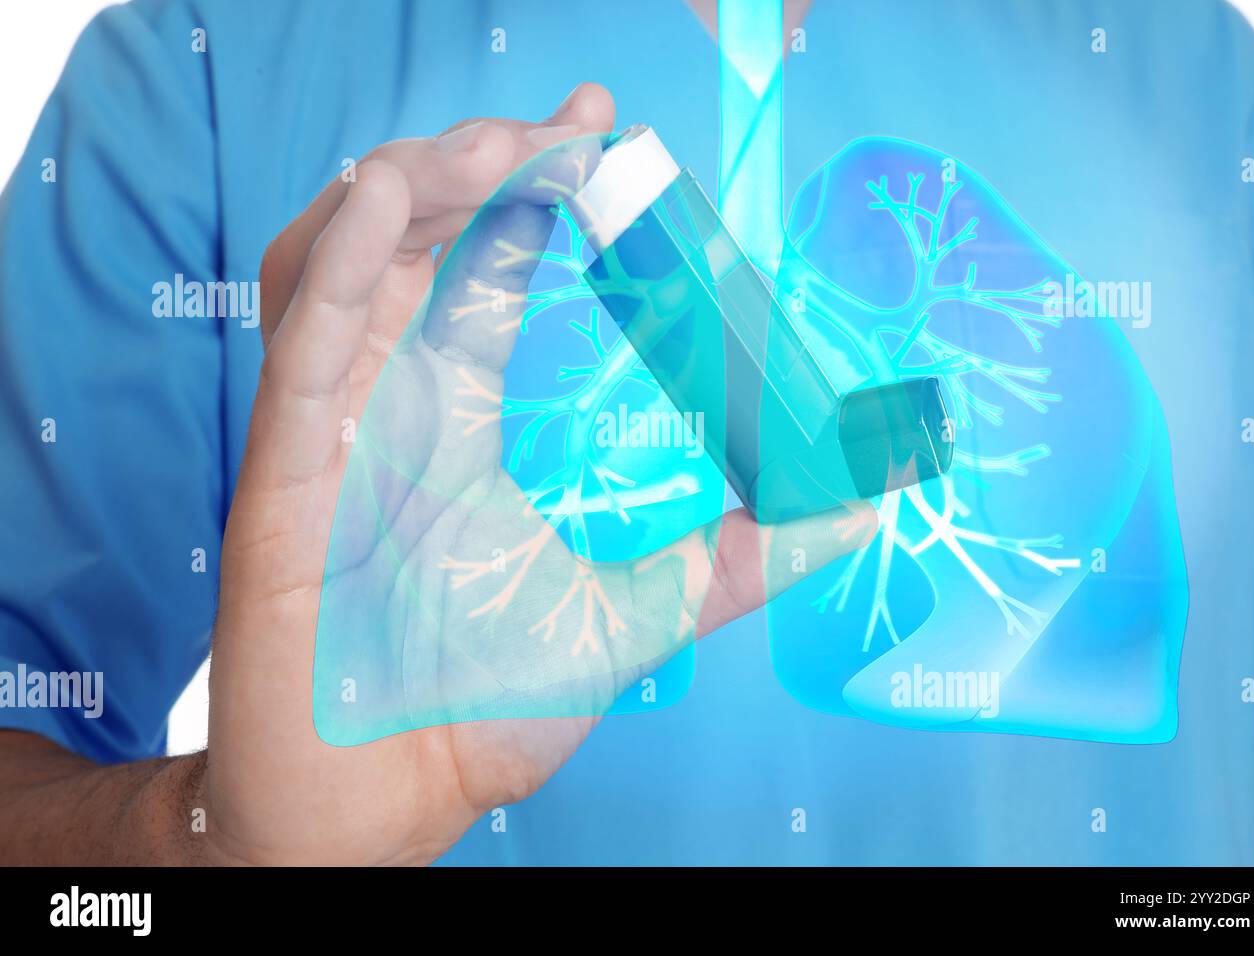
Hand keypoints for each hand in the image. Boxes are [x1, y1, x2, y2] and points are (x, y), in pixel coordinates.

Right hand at [202, 83, 875, 864]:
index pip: (484, 262)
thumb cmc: (485, 708)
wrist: (393, 804)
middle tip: (571, 126)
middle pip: (415, 234)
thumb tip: (866, 503)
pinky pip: (295, 342)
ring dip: (411, 184)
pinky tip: (386, 202)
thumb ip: (747, 553)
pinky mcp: (282, 470)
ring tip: (497, 148)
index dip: (538, 187)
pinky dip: (332, 261)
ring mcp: (330, 426)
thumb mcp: (643, 607)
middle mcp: (387, 399)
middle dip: (485, 159)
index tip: (610, 136)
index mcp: (452, 415)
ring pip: (341, 258)